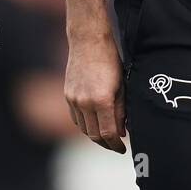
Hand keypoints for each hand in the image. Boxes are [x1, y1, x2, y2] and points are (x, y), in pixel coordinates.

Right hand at [64, 30, 126, 153]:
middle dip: (106, 143)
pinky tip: (94, 124)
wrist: (88, 41)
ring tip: (107, 137)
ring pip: (83, 128)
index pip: (108, 133)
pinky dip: (85, 125)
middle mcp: (84, 103)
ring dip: (95, 136)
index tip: (122, 148)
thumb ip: (122, 110)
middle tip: (116, 146)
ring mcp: (73, 100)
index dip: (116, 144)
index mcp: (101, 100)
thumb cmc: (110, 60)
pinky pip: (75, 118)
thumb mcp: (122, 85)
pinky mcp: (67, 95)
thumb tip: (123, 130)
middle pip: (94, 135)